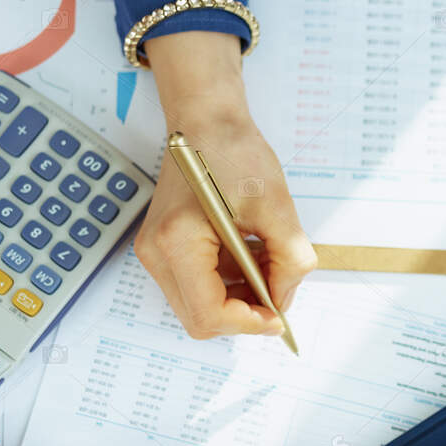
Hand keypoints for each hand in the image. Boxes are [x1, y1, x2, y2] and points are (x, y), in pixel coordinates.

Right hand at [137, 29, 317, 339]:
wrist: (206, 121)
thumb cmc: (234, 153)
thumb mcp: (277, 207)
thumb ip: (290, 260)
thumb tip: (284, 300)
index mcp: (177, 241)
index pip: (209, 314)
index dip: (248, 324)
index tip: (279, 316)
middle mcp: (156, 253)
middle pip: (199, 318)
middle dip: (242, 315)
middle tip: (277, 294)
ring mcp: (155, 252)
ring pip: (198, 306)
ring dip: (236, 300)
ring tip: (265, 266)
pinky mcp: (163, 248)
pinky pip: (196, 286)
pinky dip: (226, 284)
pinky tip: (248, 258)